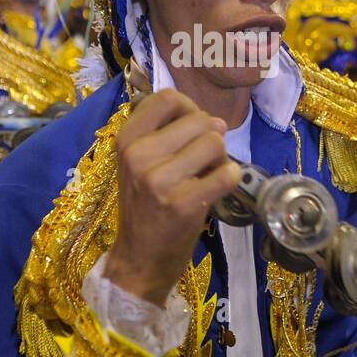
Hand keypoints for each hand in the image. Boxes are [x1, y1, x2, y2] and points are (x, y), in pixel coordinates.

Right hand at [104, 91, 241, 306]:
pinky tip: (218, 188)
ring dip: (221, 158)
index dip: (190, 108)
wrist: (139, 258)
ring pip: (215, 143)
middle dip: (210, 137)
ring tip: (206, 176)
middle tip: (201, 162)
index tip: (191, 129)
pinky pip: (227, 173)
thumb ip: (166, 134)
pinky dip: (231, 178)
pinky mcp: (183, 204)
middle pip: (199, 119)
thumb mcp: (139, 163)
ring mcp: (159, 180)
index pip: (167, 98)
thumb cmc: (144, 207)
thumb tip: (215, 120)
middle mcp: (139, 155)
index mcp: (126, 140)